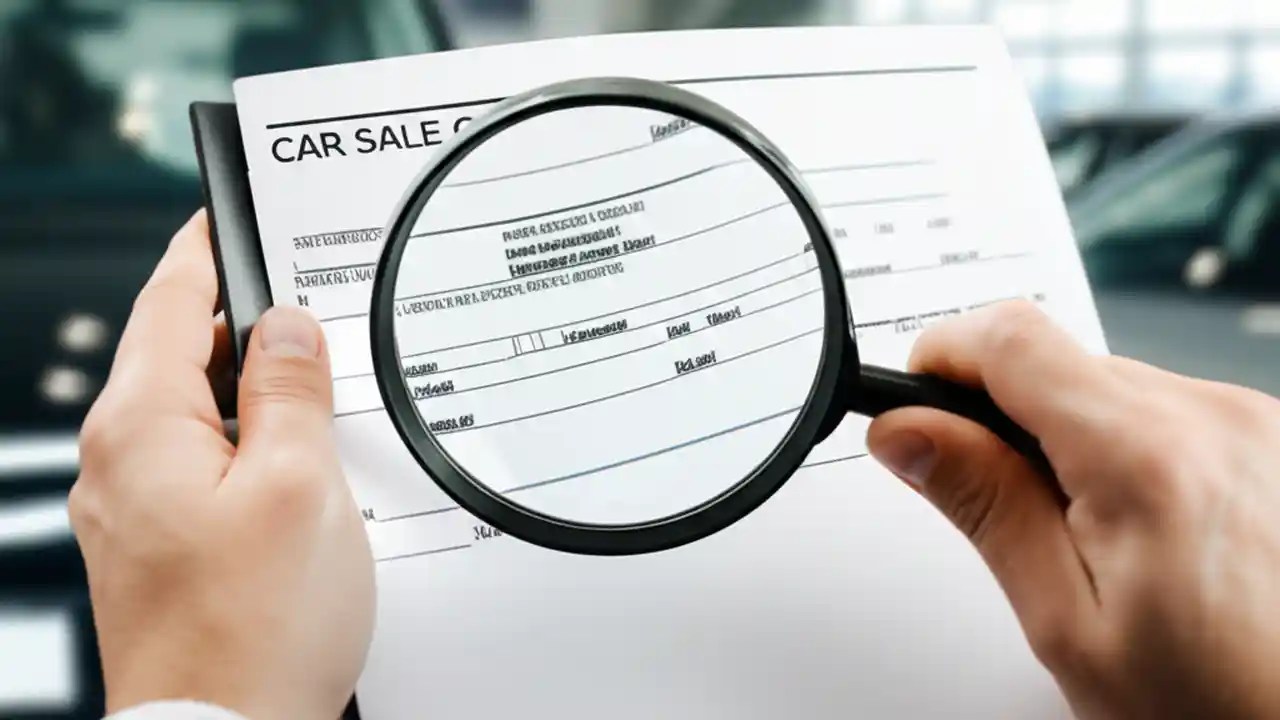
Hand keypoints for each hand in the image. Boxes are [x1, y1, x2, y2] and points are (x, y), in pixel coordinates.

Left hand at [69, 211, 374, 719]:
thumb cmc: (254, 629)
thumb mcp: (299, 484)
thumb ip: (291, 389)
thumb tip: (286, 326)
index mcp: (140, 428)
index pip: (167, 299)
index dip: (207, 247)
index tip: (233, 211)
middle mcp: (119, 462)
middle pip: (181, 353)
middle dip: (249, 323)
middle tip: (316, 305)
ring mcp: (134, 507)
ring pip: (199, 412)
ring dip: (257, 391)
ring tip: (325, 391)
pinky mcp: (160, 544)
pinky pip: (204, 464)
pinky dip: (250, 444)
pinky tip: (303, 464)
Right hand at [866, 300, 1279, 719]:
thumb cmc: (1220, 706)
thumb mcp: (1067, 623)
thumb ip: (986, 508)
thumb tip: (908, 430)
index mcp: (1148, 458)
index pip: (1011, 339)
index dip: (943, 358)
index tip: (916, 403)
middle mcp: (1215, 418)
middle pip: (1059, 363)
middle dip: (1008, 419)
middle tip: (1010, 513)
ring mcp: (1255, 423)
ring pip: (1111, 387)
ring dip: (1074, 439)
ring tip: (1094, 538)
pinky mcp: (1272, 439)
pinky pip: (1169, 412)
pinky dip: (1132, 452)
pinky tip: (1148, 531)